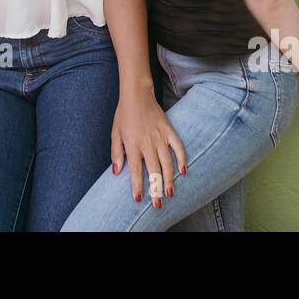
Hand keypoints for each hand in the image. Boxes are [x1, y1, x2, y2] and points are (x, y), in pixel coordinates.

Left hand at [111, 89, 186, 206]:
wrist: (137, 94)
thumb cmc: (123, 115)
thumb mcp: (115, 133)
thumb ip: (116, 153)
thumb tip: (116, 172)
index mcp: (133, 144)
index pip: (135, 170)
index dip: (137, 185)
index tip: (138, 199)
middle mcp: (147, 142)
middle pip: (153, 170)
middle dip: (155, 189)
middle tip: (158, 204)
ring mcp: (160, 136)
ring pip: (167, 163)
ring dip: (169, 180)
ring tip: (169, 193)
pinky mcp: (169, 130)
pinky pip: (178, 147)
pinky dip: (182, 159)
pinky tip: (183, 172)